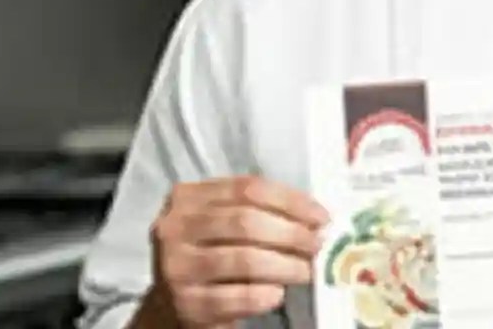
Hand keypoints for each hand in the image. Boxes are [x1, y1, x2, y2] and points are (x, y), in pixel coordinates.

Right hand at [145, 176, 329, 327]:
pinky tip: (277, 294)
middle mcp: (175, 228)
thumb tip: (315, 219)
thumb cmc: (208, 251)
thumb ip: (257, 210)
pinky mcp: (186, 304)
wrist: (170, 301)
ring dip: (285, 266)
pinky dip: (264, 295)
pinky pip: (237, 297)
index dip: (292, 201)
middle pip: (247, 222)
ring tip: (305, 272)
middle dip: (292, 234)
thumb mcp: (221, 220)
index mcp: (187, 197)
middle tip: (317, 245)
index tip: (322, 217)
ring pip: (244, 260)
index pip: (249, 189)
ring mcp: (177, 267)